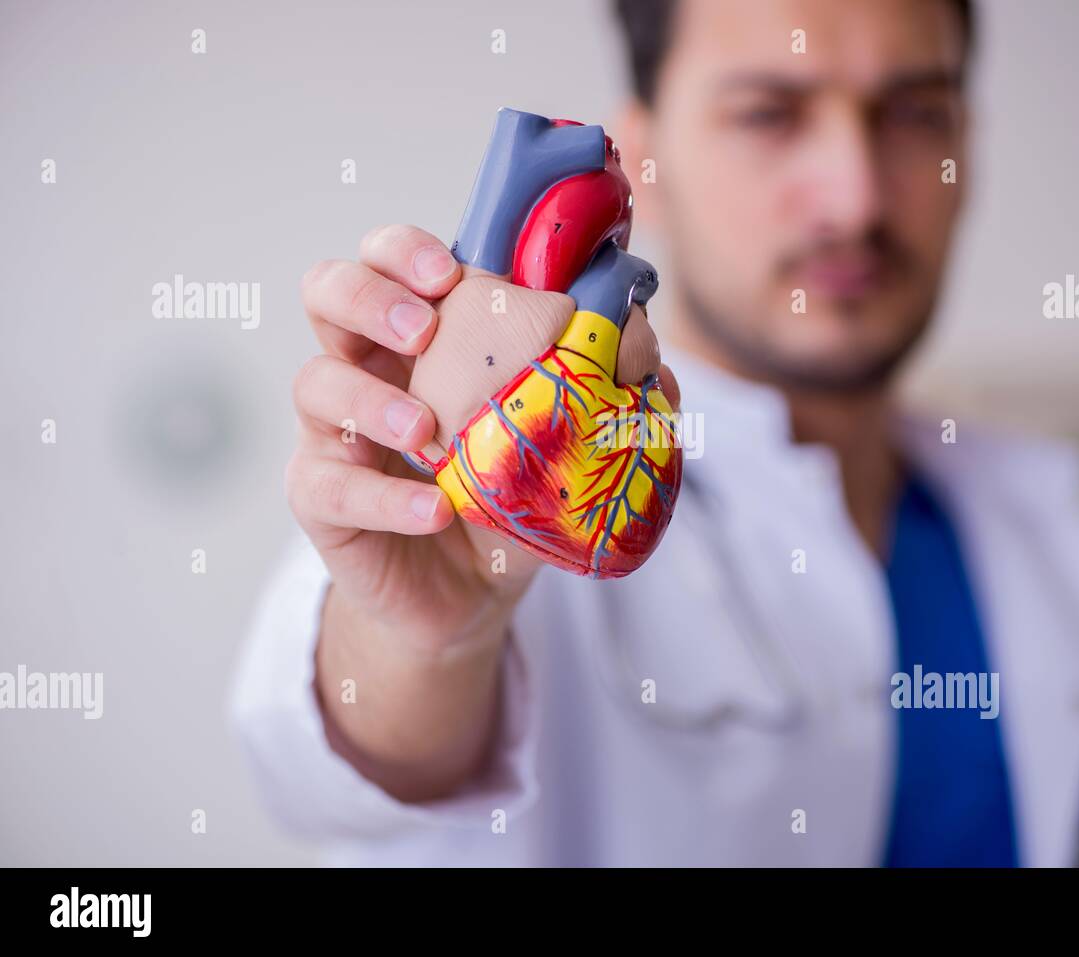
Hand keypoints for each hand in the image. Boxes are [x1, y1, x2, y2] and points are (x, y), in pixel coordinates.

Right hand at [288, 224, 671, 798]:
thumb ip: (600, 384)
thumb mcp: (560, 437)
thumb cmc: (509, 496)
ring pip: (313, 384)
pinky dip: (384, 496)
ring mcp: (334, 431)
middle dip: (369, 296)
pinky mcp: (322, 499)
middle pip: (326, 291)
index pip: (389, 261)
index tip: (448, 271)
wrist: (472, 593)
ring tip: (427, 432)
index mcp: (421, 335)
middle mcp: (367, 367)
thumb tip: (643, 339)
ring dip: (371, 400)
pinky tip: (434, 509)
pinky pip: (328, 486)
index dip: (404, 251)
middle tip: (424, 330)